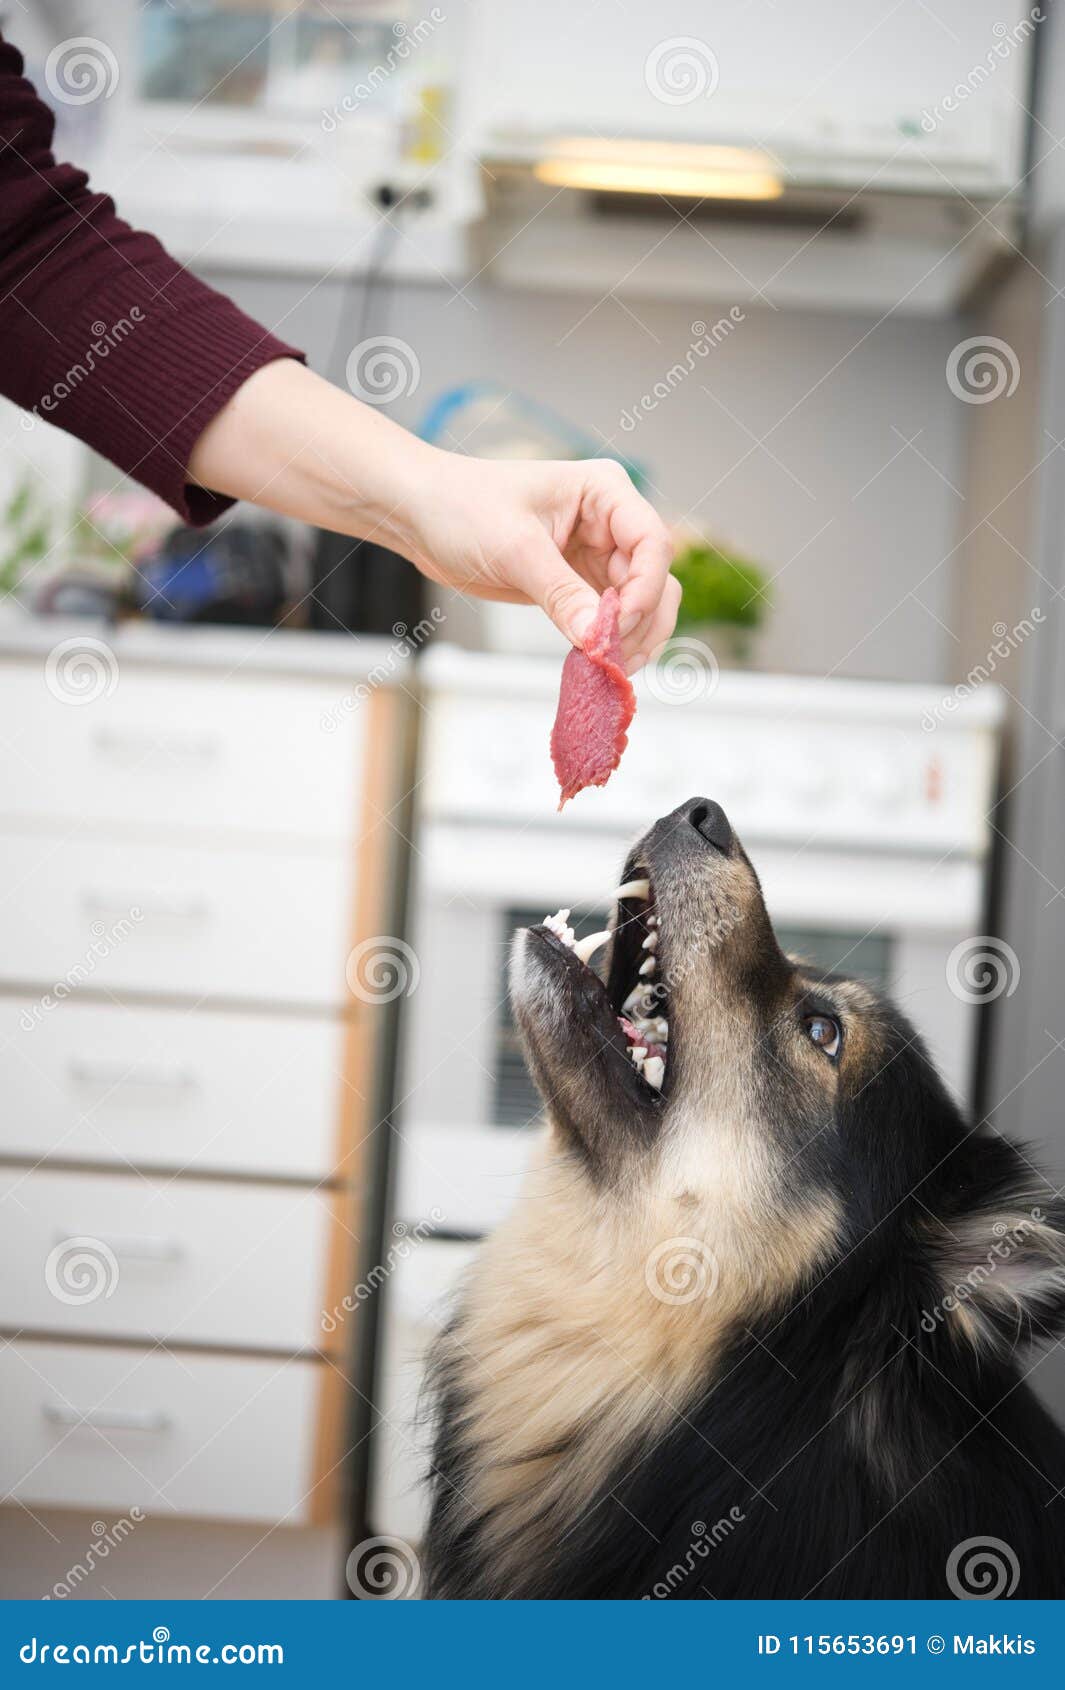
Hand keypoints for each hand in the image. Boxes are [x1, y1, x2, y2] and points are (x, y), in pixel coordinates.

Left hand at [404, 454, 677, 670]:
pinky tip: (594, 662)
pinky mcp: (579, 583)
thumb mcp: (514, 550)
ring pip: (643, 605)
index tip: (619, 626)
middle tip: (611, 659)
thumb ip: (561, 594)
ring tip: (605, 668)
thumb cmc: (461, 507)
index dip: (646, 588)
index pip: (652, 543)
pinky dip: (609, 642)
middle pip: (657, 579)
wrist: (421, 515)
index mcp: (605, 492)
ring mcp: (598, 555)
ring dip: (632, 639)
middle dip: (641, 622)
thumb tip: (599, 638)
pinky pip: (611, 618)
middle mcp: (611, 522)